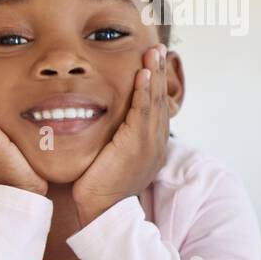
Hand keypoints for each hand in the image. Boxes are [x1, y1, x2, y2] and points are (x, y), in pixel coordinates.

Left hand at [72, 43, 170, 225]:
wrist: (102, 212)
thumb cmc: (100, 188)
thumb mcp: (111, 158)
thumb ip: (112, 139)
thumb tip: (102, 125)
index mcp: (151, 145)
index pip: (155, 107)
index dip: (155, 84)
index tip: (153, 62)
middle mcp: (155, 142)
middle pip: (159, 99)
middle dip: (159, 72)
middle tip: (158, 47)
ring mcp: (148, 144)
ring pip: (154, 102)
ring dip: (154, 74)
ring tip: (153, 52)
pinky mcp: (136, 146)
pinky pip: (142, 113)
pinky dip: (143, 92)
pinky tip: (143, 75)